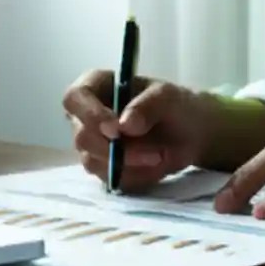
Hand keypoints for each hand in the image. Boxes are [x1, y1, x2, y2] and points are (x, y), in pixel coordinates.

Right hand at [62, 70, 211, 191]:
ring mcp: (92, 144)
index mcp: (96, 86)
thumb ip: (147, 105)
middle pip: (82, 137)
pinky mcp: (102, 167)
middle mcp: (86, 116)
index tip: (115, 129)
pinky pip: (108, 178)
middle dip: (116, 149)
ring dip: (129, 163)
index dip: (90, 115)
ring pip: (93, 161)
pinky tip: (152, 166)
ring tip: (159, 156)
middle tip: (153, 152)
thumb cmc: (174, 106)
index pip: (75, 98)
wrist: (190, 134)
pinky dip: (133, 176)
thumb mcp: (168, 97)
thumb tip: (125, 124)